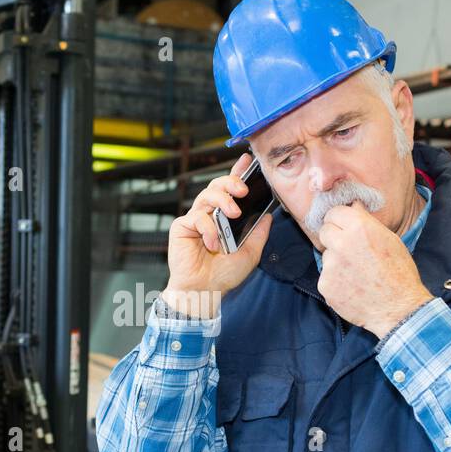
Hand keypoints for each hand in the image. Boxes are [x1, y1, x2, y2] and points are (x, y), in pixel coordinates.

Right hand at [162, 152, 273, 318]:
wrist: (204, 291)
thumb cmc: (224, 275)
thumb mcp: (250, 253)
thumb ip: (259, 234)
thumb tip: (269, 215)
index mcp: (225, 218)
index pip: (231, 191)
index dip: (237, 173)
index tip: (247, 160)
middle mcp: (210, 215)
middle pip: (217, 186)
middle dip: (231, 182)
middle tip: (243, 190)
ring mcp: (195, 219)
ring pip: (206, 195)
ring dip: (222, 200)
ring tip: (232, 214)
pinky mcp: (182, 227)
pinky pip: (197, 217)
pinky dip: (208, 228)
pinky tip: (212, 244)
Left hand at [317, 202, 432, 337]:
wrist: (398, 308)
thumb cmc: (399, 273)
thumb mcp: (389, 239)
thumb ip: (367, 222)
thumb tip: (354, 206)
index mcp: (359, 227)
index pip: (334, 212)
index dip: (339, 219)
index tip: (342, 224)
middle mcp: (342, 243)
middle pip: (324, 230)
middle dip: (333, 236)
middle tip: (347, 248)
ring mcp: (331, 265)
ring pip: (326, 255)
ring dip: (336, 261)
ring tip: (356, 273)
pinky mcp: (325, 284)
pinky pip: (326, 276)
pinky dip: (335, 281)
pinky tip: (352, 287)